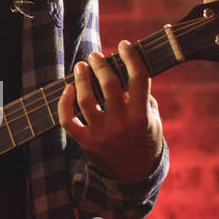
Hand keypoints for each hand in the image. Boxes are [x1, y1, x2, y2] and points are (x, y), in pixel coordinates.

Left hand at [58, 40, 162, 181]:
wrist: (135, 174)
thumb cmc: (145, 139)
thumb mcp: (153, 119)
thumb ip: (144, 96)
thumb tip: (129, 69)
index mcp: (142, 116)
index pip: (138, 78)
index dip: (131, 57)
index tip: (124, 44)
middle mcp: (122, 124)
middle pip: (109, 85)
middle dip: (101, 65)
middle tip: (96, 56)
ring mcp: (102, 134)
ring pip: (86, 100)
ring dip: (81, 79)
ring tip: (81, 66)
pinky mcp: (86, 142)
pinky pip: (68, 120)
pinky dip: (64, 103)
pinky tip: (68, 89)